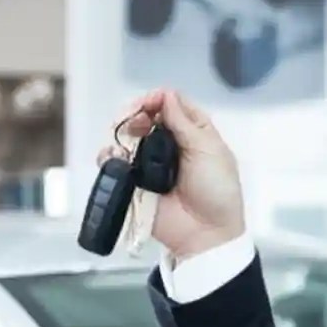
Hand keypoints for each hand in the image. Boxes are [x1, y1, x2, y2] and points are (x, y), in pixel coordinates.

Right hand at [97, 88, 244, 260]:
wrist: (205, 232)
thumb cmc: (217, 191)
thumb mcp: (208, 150)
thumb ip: (185, 123)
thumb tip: (167, 95)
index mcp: (196, 133)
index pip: (173, 105)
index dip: (159, 99)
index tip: (150, 102)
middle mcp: (172, 144)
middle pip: (146, 117)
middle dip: (137, 113)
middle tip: (137, 121)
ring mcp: (151, 162)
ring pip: (128, 137)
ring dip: (123, 133)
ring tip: (127, 140)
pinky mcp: (135, 181)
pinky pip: (115, 163)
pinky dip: (110, 156)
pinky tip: (116, 157)